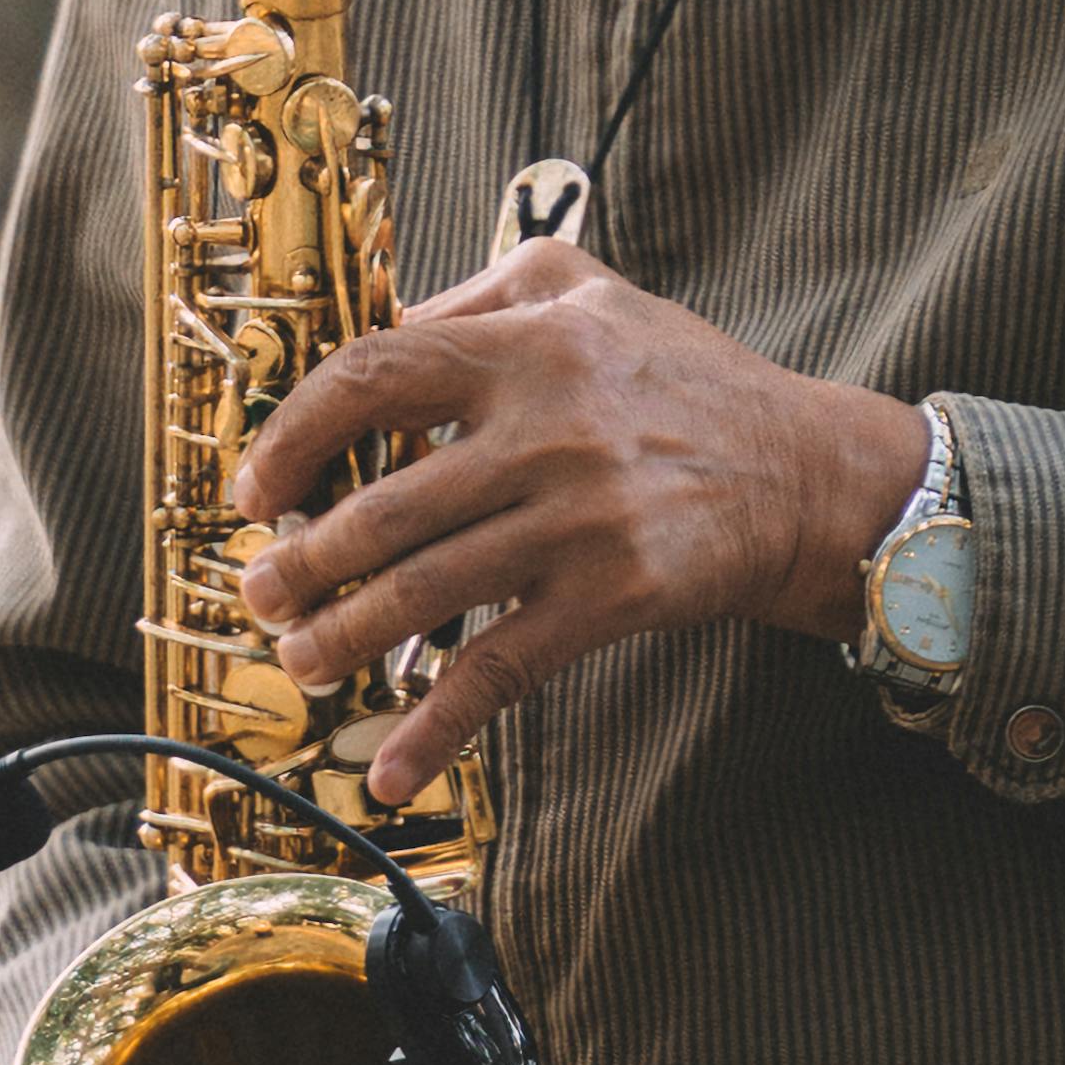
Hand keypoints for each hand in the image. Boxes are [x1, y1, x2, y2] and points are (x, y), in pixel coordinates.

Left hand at [236, 234, 925, 813]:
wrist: (805, 476)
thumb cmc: (686, 383)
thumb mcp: (589, 292)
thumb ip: (482, 295)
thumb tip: (379, 325)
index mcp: (527, 348)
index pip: (373, 376)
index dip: (295, 435)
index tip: (260, 488)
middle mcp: (546, 430)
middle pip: (384, 506)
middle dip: (302, 563)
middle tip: (264, 594)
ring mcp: (578, 519)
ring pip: (424, 592)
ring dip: (342, 637)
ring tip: (302, 658)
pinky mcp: (610, 597)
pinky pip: (501, 670)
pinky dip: (437, 727)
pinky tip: (392, 772)